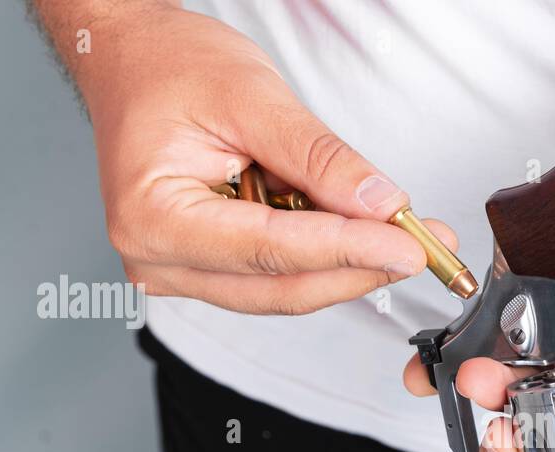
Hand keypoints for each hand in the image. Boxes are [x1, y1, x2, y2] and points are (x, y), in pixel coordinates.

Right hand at [64, 3, 452, 312]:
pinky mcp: (206, 268)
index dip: (350, 250)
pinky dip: (325, 256)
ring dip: (350, 266)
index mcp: (153, 219)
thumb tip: (380, 205)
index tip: (409, 246)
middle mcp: (159, 259)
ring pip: (286, 289)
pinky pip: (277, 275)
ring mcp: (181, 270)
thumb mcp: (253, 96)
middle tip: (423, 246)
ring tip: (404, 234)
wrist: (131, 59)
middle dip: (361, 266)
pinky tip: (361, 232)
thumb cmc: (168, 67)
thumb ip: (320, 159)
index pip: (273, 250)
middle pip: (283, 285)